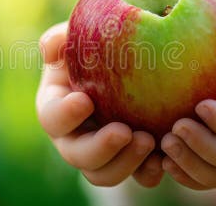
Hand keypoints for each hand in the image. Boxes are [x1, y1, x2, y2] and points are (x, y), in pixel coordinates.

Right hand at [36, 22, 163, 187]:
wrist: (135, 64)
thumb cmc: (98, 47)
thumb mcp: (79, 36)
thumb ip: (62, 38)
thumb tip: (50, 47)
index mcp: (57, 108)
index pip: (52, 118)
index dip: (65, 114)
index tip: (85, 100)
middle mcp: (74, 138)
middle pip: (77, 156)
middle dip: (100, 148)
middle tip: (125, 132)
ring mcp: (102, 155)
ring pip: (103, 175)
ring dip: (125, 163)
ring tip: (149, 141)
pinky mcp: (130, 162)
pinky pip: (137, 178)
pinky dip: (149, 173)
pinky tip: (164, 158)